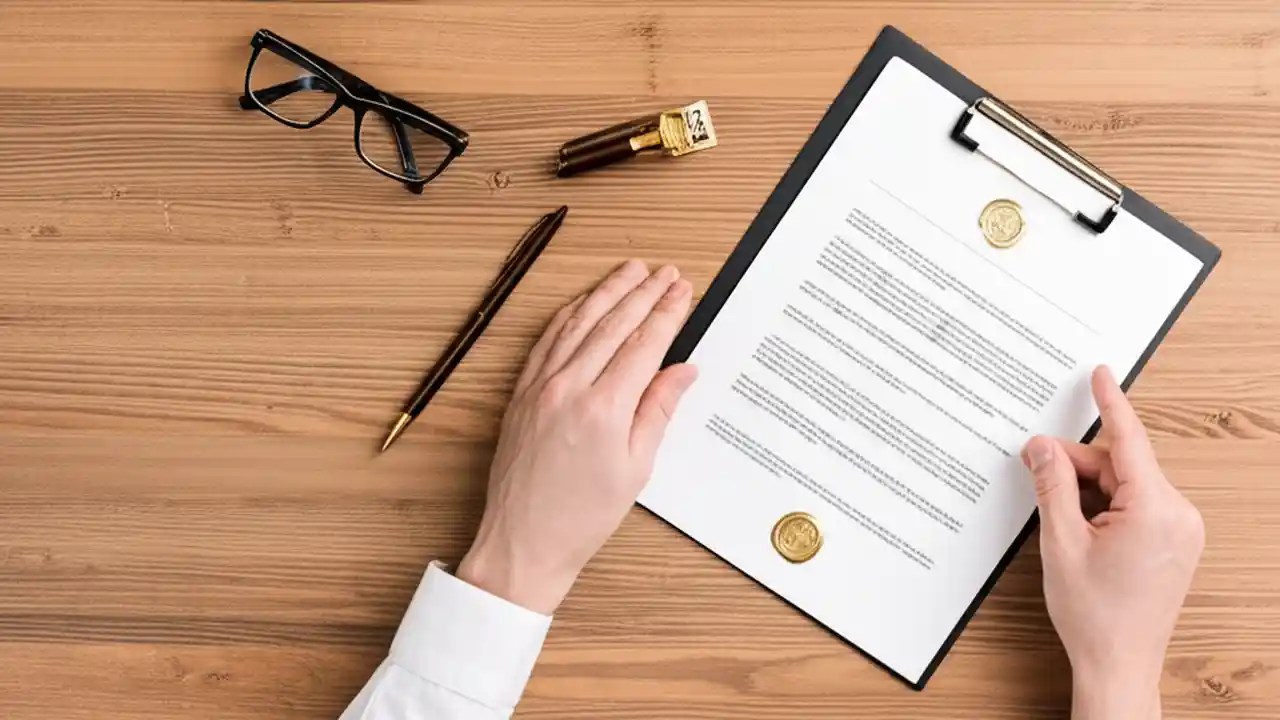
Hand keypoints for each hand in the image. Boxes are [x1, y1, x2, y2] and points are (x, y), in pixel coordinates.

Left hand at [456, 260, 695, 614]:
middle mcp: (569, 388)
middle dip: (643, 293)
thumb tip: (683, 370)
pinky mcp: (521, 394)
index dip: (667, 313)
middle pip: (614, 325)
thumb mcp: (637, 468)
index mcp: (605, 409)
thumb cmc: (582, 517)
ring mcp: (540, 388)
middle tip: (666, 273)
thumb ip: (659, 410)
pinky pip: (547, 341)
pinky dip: (569, 315)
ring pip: (578, 324)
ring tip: (631, 271)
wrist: (524, 542)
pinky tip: (584, 302)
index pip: (644, 344)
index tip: (682, 291)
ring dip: (607, 293)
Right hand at [1023, 366, 1203, 719]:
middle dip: (1077, 465)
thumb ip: (1052, 484)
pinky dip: (1104, 505)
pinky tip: (1079, 524)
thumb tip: (1042, 447)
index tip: (1101, 374)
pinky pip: (1137, 504)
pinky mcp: (1175, 542)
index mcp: (1156, 509)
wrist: (1118, 663)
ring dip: (1089, 489)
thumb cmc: (1094, 614)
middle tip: (1035, 469)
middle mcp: (1179, 515)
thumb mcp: (1061, 541)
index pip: (1129, 440)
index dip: (1110, 403)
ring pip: (1126, 485)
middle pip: (1121, 465)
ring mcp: (1181, 530)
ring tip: (1060, 518)